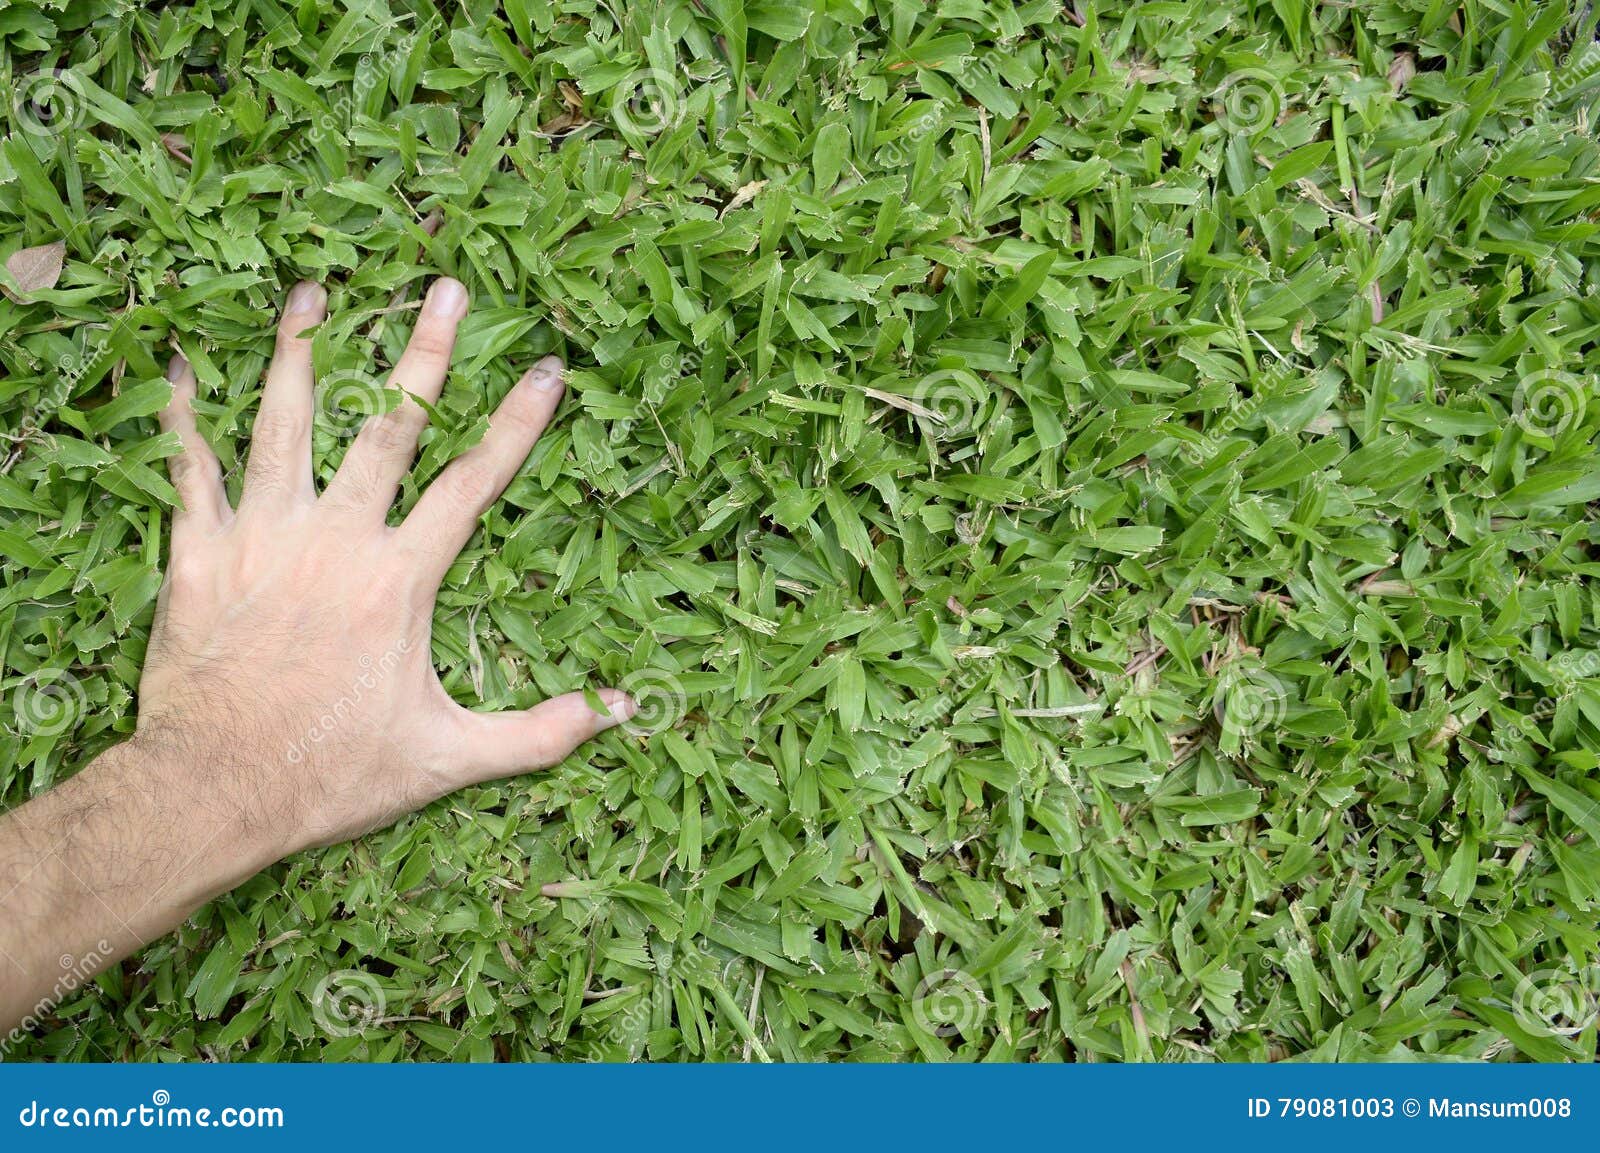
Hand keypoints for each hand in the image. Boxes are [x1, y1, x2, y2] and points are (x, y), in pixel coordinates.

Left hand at [142, 277, 634, 852]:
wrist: (215, 787)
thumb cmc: (333, 772)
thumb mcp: (450, 759)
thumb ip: (538, 732)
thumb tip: (618, 711)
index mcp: (401, 578)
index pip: (475, 483)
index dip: (518, 423)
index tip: (548, 369)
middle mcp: (337, 538)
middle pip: (388, 426)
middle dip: (422, 352)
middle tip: (444, 287)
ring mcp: (263, 536)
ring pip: (283, 423)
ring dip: (300, 352)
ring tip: (311, 293)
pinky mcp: (199, 552)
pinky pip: (187, 469)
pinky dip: (181, 417)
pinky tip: (180, 368)